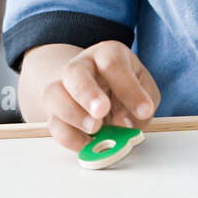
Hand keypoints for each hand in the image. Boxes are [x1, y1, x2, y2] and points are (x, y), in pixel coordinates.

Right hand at [42, 41, 160, 152]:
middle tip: (102, 111)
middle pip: (75, 72)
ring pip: (54, 95)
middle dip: (87, 94)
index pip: (113, 63)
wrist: (95, 85)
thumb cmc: (123, 85)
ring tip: (95, 129)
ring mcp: (62, 87)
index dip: (128, 88)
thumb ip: (143, 101)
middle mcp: (81, 66)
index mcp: (107, 54)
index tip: (144, 111)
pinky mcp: (53, 111)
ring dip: (73, 115)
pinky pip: (54, 124)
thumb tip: (125, 123)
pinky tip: (88, 143)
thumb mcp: (143, 86)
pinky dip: (70, 138)